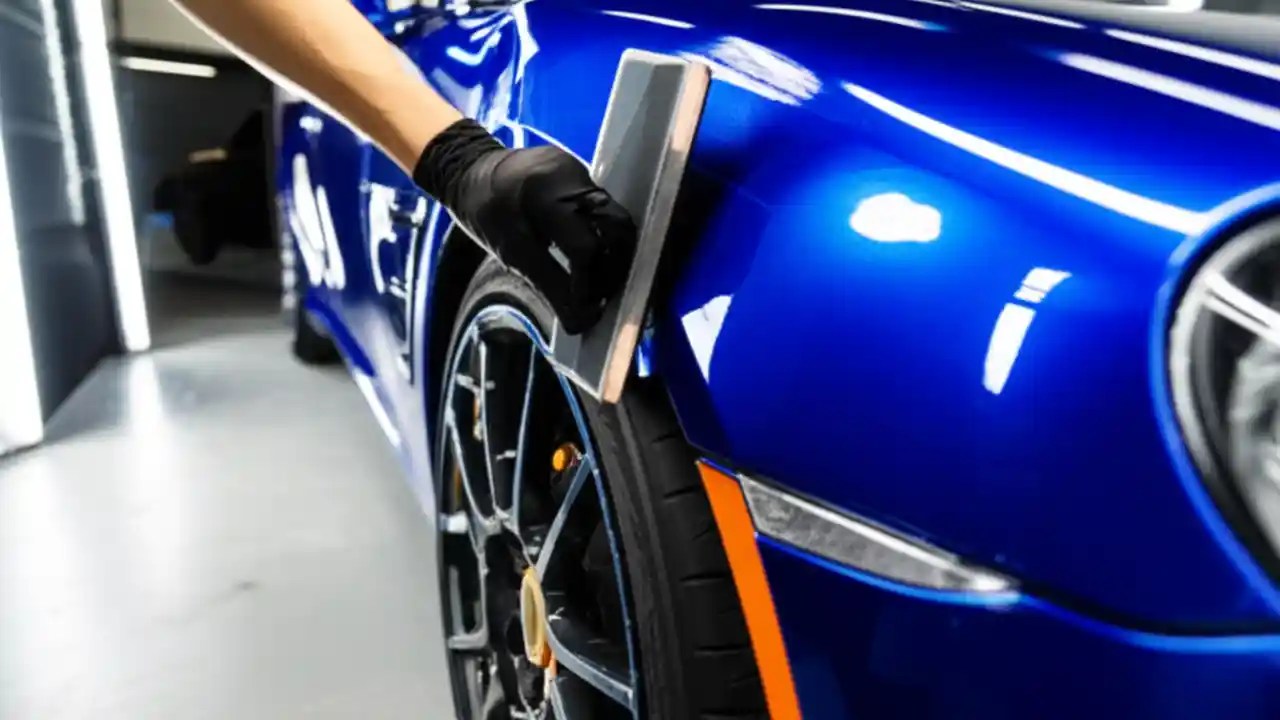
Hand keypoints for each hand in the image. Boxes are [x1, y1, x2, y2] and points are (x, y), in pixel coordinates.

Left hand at [451, 146, 636, 333]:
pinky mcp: (586, 177)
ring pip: (617, 222)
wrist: (473, 168)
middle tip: (599, 298)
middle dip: (612, 271)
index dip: (589, 286)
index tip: (586, 311)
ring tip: (598, 283)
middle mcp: (572, 178)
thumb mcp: (509, 250)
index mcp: (544, 195)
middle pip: (616, 231)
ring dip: (613, 257)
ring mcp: (583, 174)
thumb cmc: (484, 211)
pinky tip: (592, 261)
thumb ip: (548, 285)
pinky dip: (604, 242)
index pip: (585, 247)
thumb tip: (581, 321)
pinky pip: (606, 214)